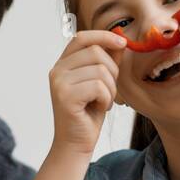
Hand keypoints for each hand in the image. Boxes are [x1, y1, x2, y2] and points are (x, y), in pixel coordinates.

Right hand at [48, 30, 126, 154]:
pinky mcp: (65, 96)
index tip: (123, 42)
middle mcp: (57, 70)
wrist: (76, 143)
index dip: (104, 36)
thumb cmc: (88, 113)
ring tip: (103, 101)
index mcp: (63, 64)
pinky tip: (99, 108)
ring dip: (110, 88)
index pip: (82, 37)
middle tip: (109, 90)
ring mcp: (59, 82)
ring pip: (100, 70)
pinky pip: (99, 86)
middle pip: (96, 52)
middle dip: (112, 71)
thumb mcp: (101, 82)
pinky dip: (106, 98)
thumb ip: (108, 60)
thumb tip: (120, 38)